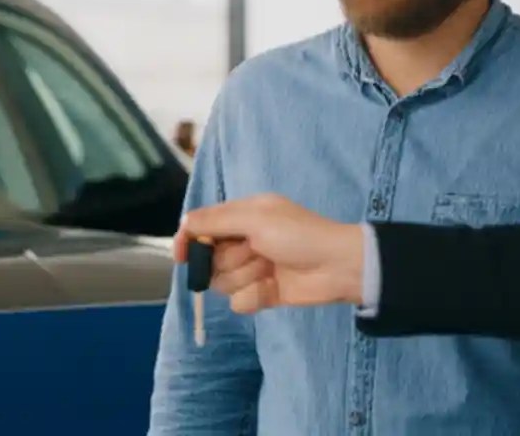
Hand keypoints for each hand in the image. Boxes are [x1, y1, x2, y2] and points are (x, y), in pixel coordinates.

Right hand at [174, 194, 364, 313]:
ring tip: (269, 269)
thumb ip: (215, 220)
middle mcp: (243, 242)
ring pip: (223, 283)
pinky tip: (272, 289)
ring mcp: (252, 270)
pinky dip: (254, 296)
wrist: (339, 267)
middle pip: (209, 259)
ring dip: (244, 277)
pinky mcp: (262, 294)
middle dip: (229, 259)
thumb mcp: (255, 218)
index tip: (181, 256)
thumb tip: (183, 224)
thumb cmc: (299, 234)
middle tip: (253, 252)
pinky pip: (239, 302)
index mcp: (241, 217)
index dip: (188, 241)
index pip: (201, 228)